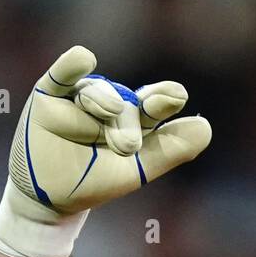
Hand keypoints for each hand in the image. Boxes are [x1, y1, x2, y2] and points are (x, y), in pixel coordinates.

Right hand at [0, 45, 211, 256]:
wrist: (51, 199)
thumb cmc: (93, 182)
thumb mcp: (136, 170)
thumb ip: (170, 149)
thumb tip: (206, 126)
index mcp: (132, 117)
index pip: (153, 103)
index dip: (164, 98)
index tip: (177, 96)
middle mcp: (107, 103)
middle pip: (125, 102)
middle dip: (128, 122)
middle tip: (128, 146)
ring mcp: (78, 99)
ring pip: (96, 92)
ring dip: (104, 103)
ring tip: (109, 121)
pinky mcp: (49, 97)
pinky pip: (61, 76)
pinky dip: (71, 66)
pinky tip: (83, 57)